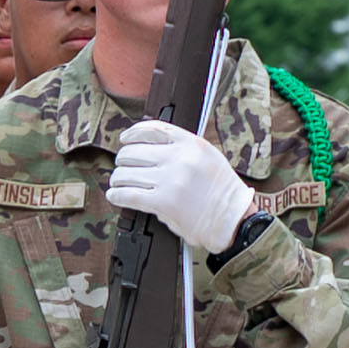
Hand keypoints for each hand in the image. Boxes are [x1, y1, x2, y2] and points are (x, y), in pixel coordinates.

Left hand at [105, 120, 254, 253]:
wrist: (232, 218)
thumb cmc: (221, 191)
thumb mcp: (207, 156)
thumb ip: (181, 148)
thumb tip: (147, 146)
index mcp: (191, 143)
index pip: (152, 129)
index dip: (133, 133)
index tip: (125, 139)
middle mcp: (179, 158)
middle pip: (132, 152)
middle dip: (123, 161)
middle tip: (123, 168)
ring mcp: (170, 180)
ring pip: (126, 173)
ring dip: (117, 179)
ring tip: (118, 183)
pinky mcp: (162, 202)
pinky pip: (127, 194)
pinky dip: (116, 194)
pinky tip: (115, 195)